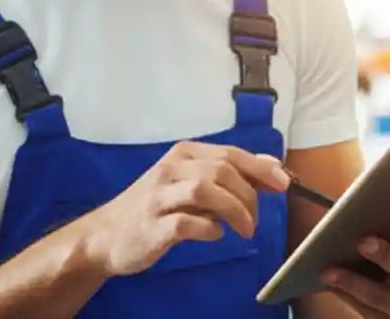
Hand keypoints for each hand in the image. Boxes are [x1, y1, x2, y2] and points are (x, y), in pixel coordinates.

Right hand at [77, 140, 289, 276]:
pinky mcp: (152, 226)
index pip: (230, 154)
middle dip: (249, 195)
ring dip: (234, 211)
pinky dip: (208, 230)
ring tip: (244, 229)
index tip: (284, 184)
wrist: (105, 236)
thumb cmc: (155, 207)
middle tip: (255, 219)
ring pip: (206, 191)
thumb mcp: (191, 181)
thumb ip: (229, 173)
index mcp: (183, 154)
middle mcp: (170, 169)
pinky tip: (214, 235)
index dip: (261, 168)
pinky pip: (187, 223)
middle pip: (222, 171)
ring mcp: (159, 196)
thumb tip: (272, 165)